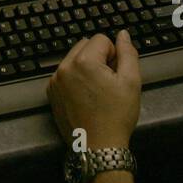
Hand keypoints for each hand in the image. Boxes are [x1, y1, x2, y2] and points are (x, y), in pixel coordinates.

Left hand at [47, 30, 140, 150]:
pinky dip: (75, 78)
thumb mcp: (131, 81)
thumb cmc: (116, 117)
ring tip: (97, 90)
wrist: (98, 147)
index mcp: (83, 62)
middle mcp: (65, 68)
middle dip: (98, 57)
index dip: (113, 53)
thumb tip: (123, 34)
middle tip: (108, 81)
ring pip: (74, 58)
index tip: (116, 73)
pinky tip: (86, 96)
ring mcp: (55, 81)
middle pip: (85, 45)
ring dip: (86, 66)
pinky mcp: (51, 92)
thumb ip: (128, 52)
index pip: (101, 39)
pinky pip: (65, 73)